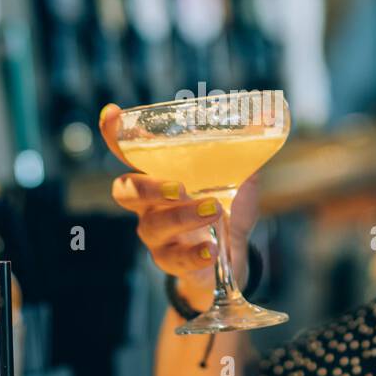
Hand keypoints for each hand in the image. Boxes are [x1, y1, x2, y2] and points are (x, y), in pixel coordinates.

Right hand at [99, 103, 259, 306]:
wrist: (232, 255)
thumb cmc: (227, 207)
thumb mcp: (239, 178)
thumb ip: (245, 153)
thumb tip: (265, 117)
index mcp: (160, 174)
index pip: (128, 152)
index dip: (115, 134)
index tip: (110, 114)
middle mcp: (149, 203)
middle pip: (126, 191)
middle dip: (149, 187)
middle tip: (180, 187)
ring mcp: (157, 234)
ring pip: (153, 225)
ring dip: (183, 217)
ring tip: (214, 210)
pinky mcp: (171, 261)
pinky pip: (174, 259)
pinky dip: (193, 255)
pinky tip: (211, 250)